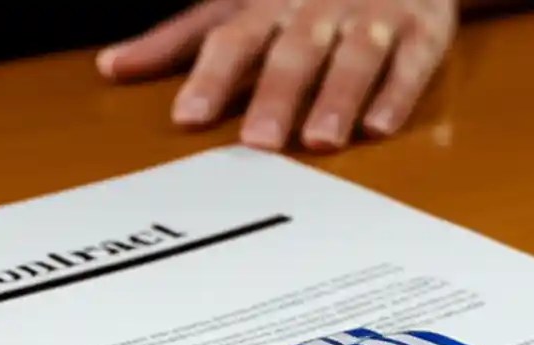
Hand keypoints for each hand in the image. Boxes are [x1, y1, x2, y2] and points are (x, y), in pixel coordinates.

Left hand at [96, 0, 456, 150]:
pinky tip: (379, 126)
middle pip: (294, 53)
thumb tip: (112, 67)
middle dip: (276, 96)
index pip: (231, 40)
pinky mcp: (421, 28)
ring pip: (354, 57)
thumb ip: (176, 41)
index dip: (209, 78)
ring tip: (319, 141)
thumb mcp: (233, 3)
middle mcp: (316, 9)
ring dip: (337, 99)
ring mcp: (371, 17)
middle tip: (258, 142)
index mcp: (267, 4)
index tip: (187, 118)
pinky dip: (396, 94)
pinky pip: (411, 62)